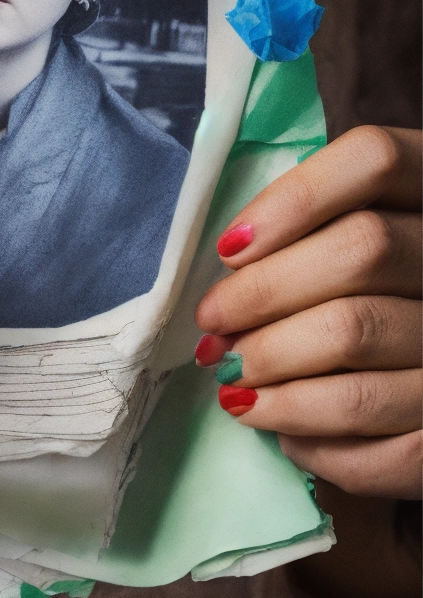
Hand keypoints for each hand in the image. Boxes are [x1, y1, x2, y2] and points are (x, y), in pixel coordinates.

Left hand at [194, 125, 420, 495]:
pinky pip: (384, 438)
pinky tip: (281, 427)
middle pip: (360, 250)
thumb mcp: (367, 232)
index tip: (229, 248)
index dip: (295, 199)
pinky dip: (317, 437)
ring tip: (230, 383)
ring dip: (274, 366)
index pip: (376, 160)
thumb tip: (230, 262)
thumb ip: (316, 227)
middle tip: (212, 325)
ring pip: (357, 336)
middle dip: (264, 292)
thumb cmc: (380, 293)